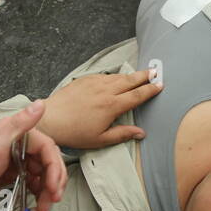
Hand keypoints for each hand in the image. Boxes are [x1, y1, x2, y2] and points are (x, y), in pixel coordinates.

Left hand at [0, 101, 66, 210]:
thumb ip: (20, 123)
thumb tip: (41, 104)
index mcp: (18, 134)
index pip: (48, 149)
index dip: (55, 168)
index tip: (54, 187)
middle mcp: (20, 144)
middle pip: (49, 162)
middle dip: (54, 181)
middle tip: (53, 198)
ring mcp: (18, 159)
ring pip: (44, 173)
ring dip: (48, 189)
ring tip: (44, 205)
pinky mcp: (15, 173)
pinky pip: (35, 181)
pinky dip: (40, 191)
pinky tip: (37, 200)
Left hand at [37, 70, 162, 148]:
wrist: (50, 119)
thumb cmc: (74, 133)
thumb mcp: (100, 139)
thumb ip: (122, 134)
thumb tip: (141, 133)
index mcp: (112, 106)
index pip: (137, 95)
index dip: (150, 90)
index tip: (160, 85)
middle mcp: (106, 91)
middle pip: (130, 80)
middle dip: (144, 76)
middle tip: (155, 72)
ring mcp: (94, 83)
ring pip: (118, 76)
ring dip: (130, 75)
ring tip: (139, 74)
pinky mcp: (84, 80)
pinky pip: (104, 75)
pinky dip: (114, 76)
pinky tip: (116, 77)